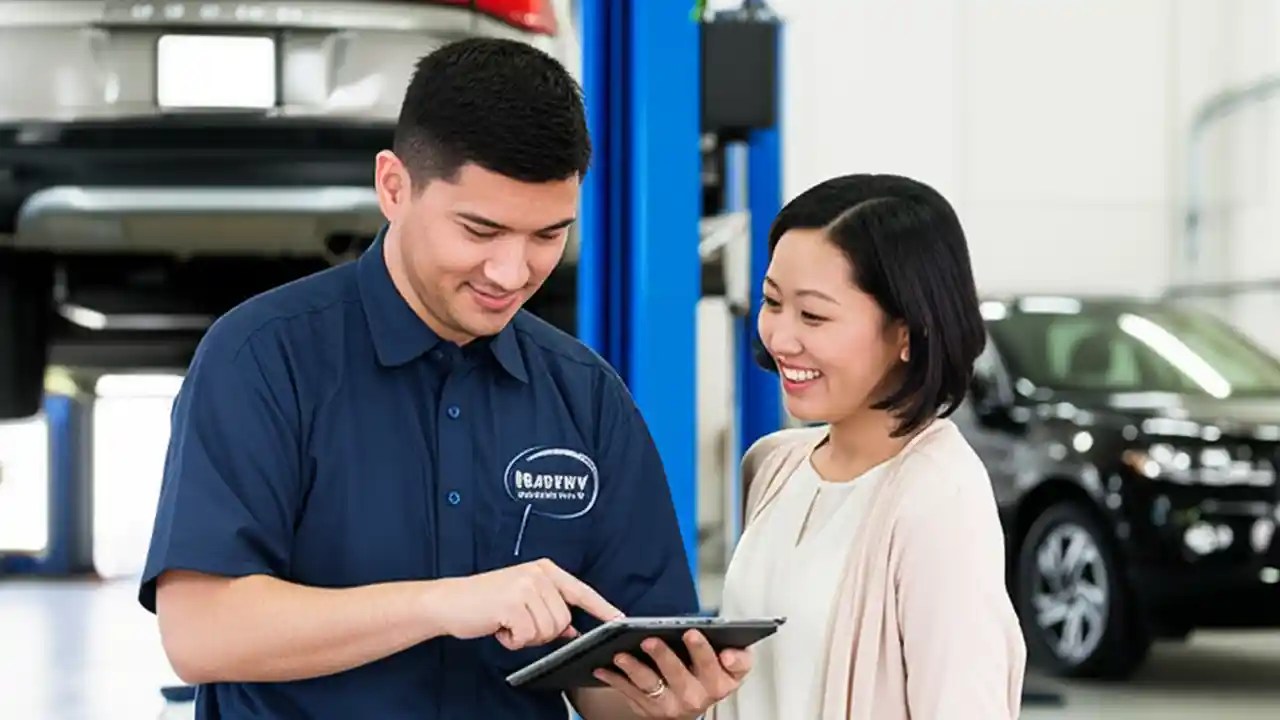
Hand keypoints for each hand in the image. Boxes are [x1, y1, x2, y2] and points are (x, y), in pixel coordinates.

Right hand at [432, 558, 622, 650]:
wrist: (448, 601)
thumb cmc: (485, 602)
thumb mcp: (522, 598)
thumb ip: (549, 608)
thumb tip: (572, 629)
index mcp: (544, 569)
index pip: (581, 591)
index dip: (602, 608)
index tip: (621, 619)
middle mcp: (538, 574)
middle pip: (563, 620)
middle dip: (541, 632)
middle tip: (516, 623)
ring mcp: (526, 587)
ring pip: (547, 631)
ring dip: (526, 637)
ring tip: (506, 622)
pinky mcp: (512, 603)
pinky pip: (527, 637)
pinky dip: (512, 641)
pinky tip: (499, 627)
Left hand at [592, 630, 751, 718]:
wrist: (690, 701)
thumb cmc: (708, 673)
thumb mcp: (730, 665)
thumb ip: (736, 655)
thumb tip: (731, 651)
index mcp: (721, 681)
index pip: (722, 666)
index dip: (710, 652)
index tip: (695, 635)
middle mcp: (698, 697)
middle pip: (681, 676)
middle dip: (664, 657)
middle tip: (650, 640)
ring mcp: (672, 706)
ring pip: (651, 686)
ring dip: (634, 669)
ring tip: (620, 654)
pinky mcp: (650, 710)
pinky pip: (629, 693)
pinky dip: (615, 678)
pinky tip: (603, 666)